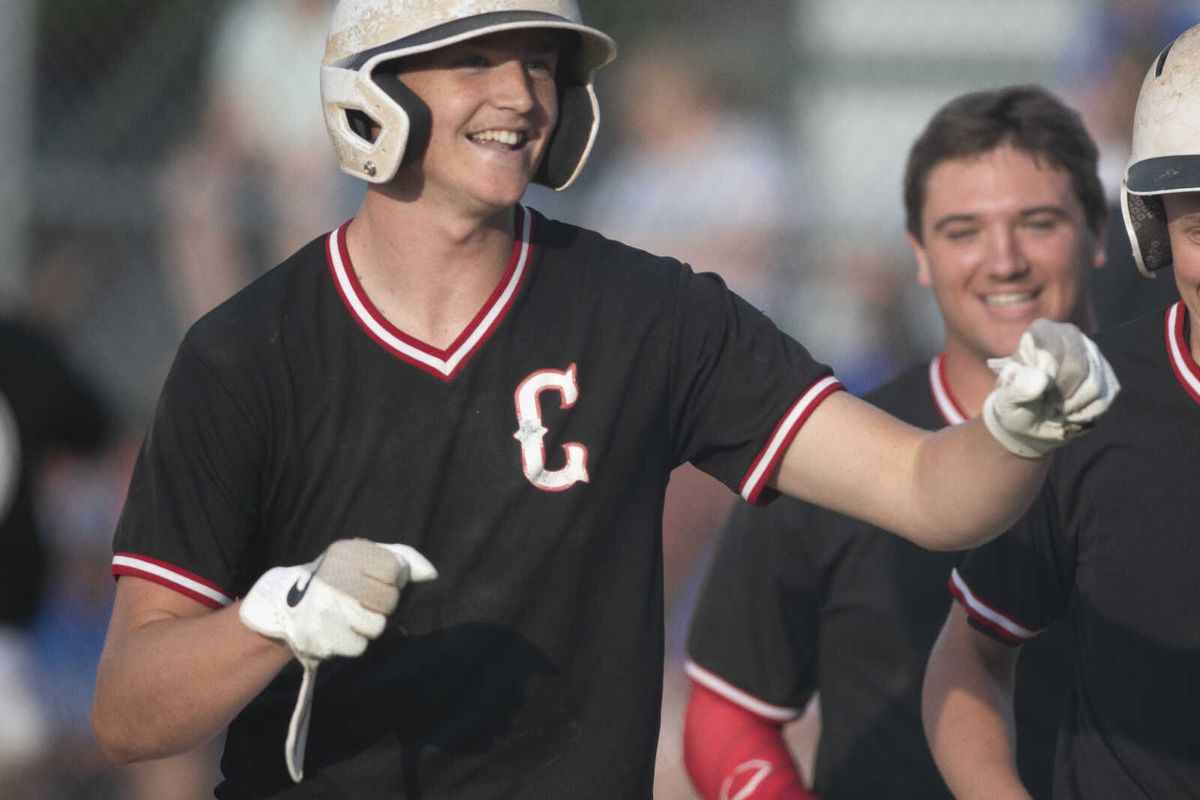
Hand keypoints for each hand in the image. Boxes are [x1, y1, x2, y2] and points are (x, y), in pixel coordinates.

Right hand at [239, 539, 436, 782]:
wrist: (285, 607)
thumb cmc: (338, 579)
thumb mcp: (365, 557)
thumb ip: (402, 557)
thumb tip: (432, 574)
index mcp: (346, 552)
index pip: (396, 570)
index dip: (393, 579)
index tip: (376, 579)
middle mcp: (333, 578)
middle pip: (389, 601)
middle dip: (382, 604)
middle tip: (362, 600)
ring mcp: (325, 609)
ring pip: (376, 626)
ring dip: (368, 625)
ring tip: (349, 615)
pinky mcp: (321, 637)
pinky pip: (359, 646)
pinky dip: (354, 642)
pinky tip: (339, 630)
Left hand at [982, 319, 1118, 457]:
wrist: (1032, 421)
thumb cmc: (1015, 404)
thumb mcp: (1006, 398)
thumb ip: (1018, 386)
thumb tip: (1043, 377)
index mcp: (1042, 331)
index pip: (1054, 350)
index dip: (1048, 378)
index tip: (1038, 393)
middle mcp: (1070, 335)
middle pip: (1077, 367)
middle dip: (1061, 395)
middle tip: (1047, 402)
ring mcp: (1092, 353)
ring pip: (1094, 384)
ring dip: (1072, 406)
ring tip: (1056, 406)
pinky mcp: (1107, 374)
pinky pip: (1105, 397)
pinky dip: (1085, 412)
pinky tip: (1071, 409)